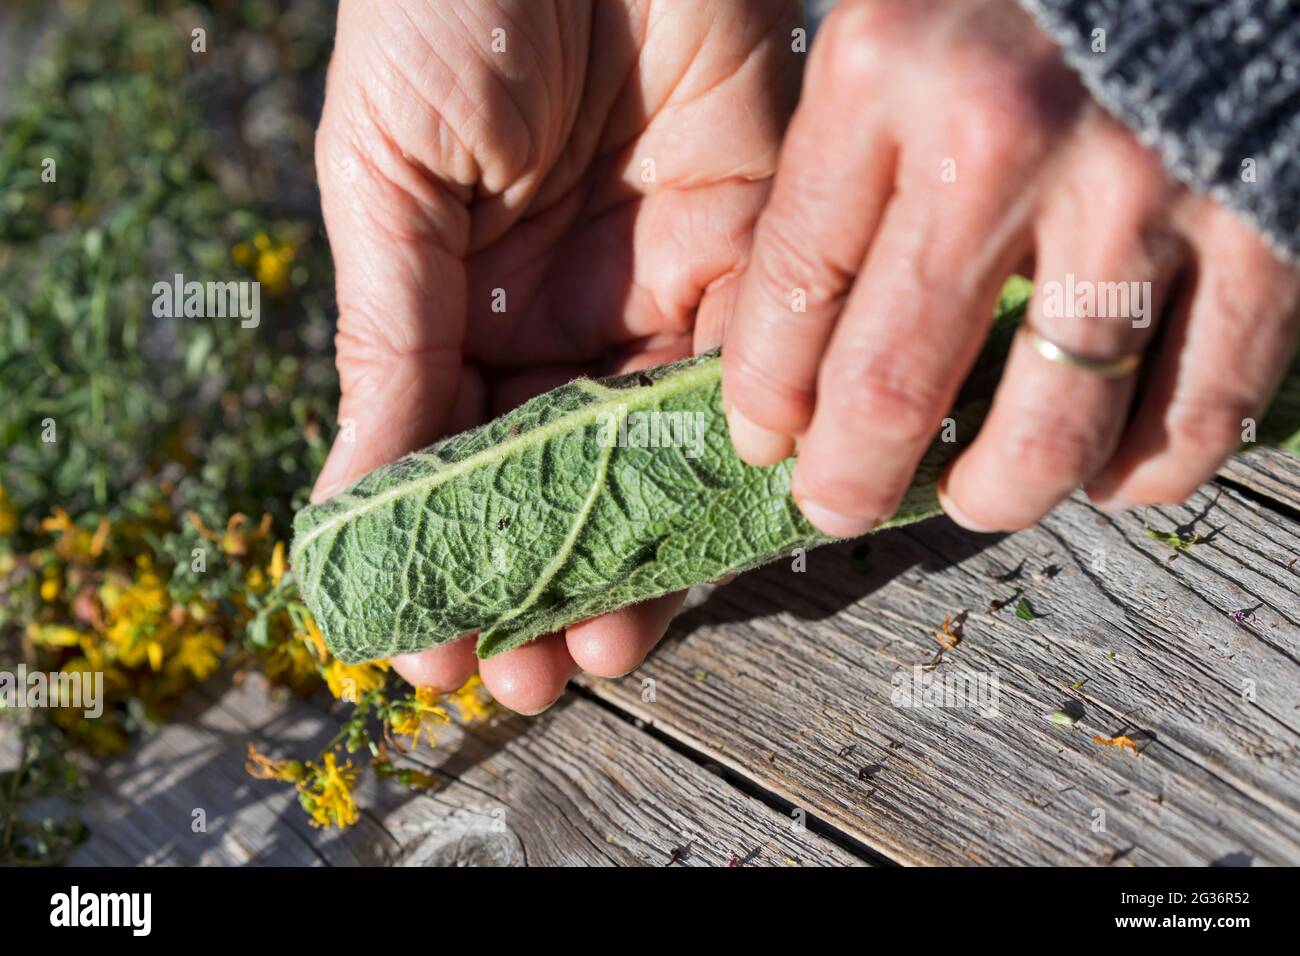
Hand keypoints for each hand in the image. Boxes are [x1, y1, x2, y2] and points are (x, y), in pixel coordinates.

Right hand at [312, 0, 800, 710]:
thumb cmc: (447, 7)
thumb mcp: (388, 175)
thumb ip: (392, 339)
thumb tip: (356, 503)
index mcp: (457, 301)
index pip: (451, 456)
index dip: (444, 554)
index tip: (428, 652)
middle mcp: (563, 314)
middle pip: (561, 480)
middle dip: (546, 580)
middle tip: (531, 679)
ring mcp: (661, 291)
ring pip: (654, 456)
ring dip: (635, 553)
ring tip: (605, 644)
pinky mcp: (759, 253)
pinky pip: (752, 377)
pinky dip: (732, 459)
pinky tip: (707, 540)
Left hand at [723, 0, 1299, 535]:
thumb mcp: (903, 18)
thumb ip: (849, 154)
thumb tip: (803, 328)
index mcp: (886, 70)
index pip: (792, 287)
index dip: (766, 392)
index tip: (763, 436)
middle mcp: (1000, 137)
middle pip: (894, 386)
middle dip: (849, 480)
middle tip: (836, 504)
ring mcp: (1138, 187)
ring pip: (1049, 430)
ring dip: (996, 493)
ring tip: (970, 496)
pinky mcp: (1261, 227)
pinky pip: (1197, 406)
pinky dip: (1145, 468)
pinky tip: (1105, 472)